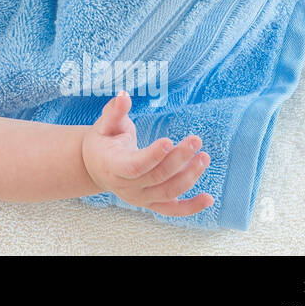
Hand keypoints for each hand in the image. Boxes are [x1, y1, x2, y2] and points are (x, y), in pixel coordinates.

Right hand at [81, 92, 213, 216]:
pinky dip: (191, 207)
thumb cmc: (102, 141)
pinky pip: (172, 210)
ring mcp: (140, 198)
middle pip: (157, 176)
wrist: (95, 166)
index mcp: (112, 165)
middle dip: (178, 159)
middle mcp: (126, 187)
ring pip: (168, 192)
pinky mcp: (151, 203)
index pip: (134, 165)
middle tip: (195, 141)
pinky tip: (208, 198)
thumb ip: (114, 111)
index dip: (153, 156)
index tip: (170, 140)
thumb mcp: (104, 124)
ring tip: (203, 157)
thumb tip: (124, 95)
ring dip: (189, 176)